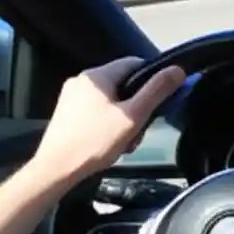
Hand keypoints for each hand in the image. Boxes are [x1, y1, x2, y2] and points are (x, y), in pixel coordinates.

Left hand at [32, 56, 185, 180]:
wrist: (55, 169)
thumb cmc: (95, 141)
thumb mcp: (132, 117)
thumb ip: (156, 92)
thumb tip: (178, 69)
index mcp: (97, 76)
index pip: (134, 63)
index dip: (153, 79)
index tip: (161, 100)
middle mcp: (82, 80)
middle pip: (123, 84)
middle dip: (137, 105)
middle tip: (141, 129)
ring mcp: (71, 97)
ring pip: (111, 100)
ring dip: (124, 118)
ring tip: (125, 141)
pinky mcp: (66, 113)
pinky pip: (97, 111)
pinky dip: (108, 123)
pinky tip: (110, 143)